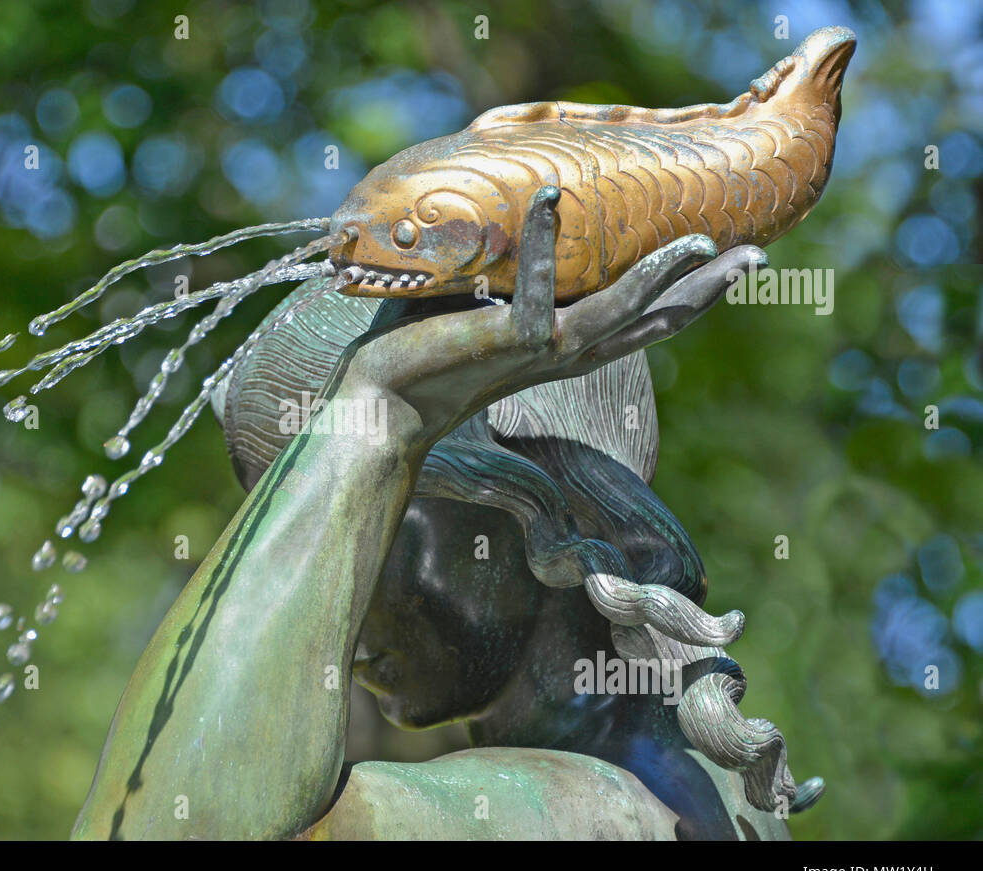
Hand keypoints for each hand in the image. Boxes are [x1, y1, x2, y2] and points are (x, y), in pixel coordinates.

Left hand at [334, 185, 766, 456]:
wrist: (383, 401)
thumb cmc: (424, 347)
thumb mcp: (483, 300)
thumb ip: (513, 265)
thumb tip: (521, 205)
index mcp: (567, 343)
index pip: (643, 320)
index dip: (691, 294)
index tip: (738, 261)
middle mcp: (568, 351)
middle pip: (656, 322)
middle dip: (708, 292)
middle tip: (758, 257)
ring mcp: (544, 348)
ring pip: (621, 312)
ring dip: (661, 274)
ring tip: (700, 239)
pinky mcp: (510, 339)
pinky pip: (538, 287)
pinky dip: (545, 241)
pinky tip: (554, 198)